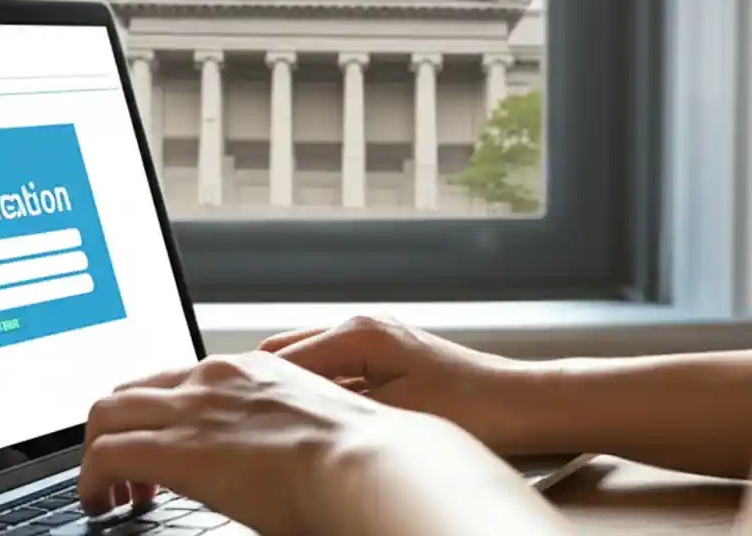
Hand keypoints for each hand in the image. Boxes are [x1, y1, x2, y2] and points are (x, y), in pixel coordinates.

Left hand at [76, 351, 520, 535]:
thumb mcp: (316, 433)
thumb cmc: (365, 461)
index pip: (178, 377)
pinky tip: (103, 505)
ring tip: (109, 493)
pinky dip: (92, 480)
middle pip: (132, 388)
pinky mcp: (176, 444)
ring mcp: (194, 406)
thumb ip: (288, 439)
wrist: (374, 466)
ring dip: (99, 453)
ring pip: (106, 413)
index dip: (157, 414)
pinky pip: (104, 453)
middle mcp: (215, 376)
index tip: (157, 448)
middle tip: (126, 475)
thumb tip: (288, 469)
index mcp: (252, 371)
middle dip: (117, 428)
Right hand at [260, 315, 555, 456]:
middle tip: (236, 420)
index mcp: (357, 333)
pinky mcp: (387, 359)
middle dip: (261, 384)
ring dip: (289, 390)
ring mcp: (375, 341)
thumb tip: (285, 407)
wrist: (524, 405)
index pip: (279, 358)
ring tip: (268, 424)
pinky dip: (317, 393)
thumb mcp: (391, 414)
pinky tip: (314, 422)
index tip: (226, 410)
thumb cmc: (471, 410)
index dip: (251, 387)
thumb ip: (332, 405)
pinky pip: (334, 372)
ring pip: (308, 362)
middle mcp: (362, 327)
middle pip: (286, 353)